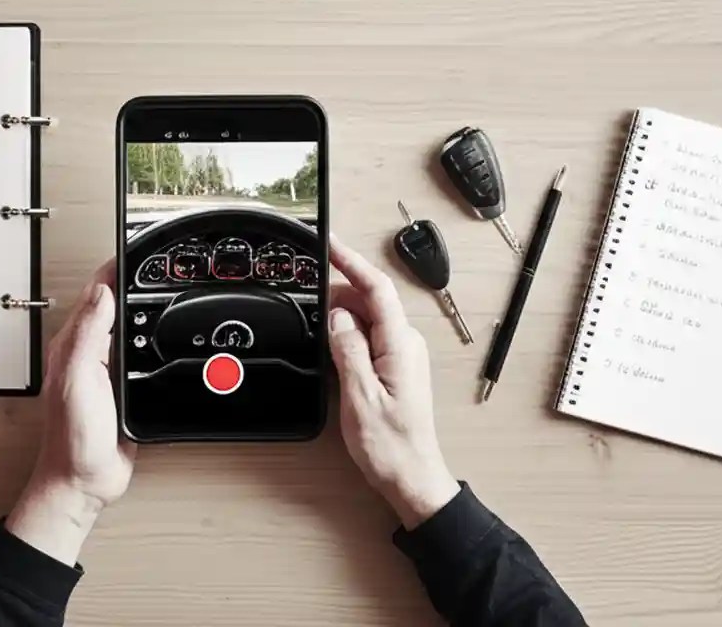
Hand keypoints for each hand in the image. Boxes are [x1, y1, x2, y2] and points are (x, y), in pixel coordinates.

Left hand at [6, 260, 136, 564]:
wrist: (84, 482)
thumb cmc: (72, 440)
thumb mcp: (78, 380)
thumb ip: (89, 335)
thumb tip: (101, 291)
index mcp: (74, 345)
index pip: (97, 293)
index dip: (116, 268)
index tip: (136, 248)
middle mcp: (89, 353)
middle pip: (114, 305)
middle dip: (132, 280)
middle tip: (154, 259)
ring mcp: (106, 371)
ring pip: (128, 327)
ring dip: (141, 307)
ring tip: (159, 285)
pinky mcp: (124, 390)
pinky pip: (139, 355)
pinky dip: (151, 339)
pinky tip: (162, 335)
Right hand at [328, 237, 459, 529]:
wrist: (413, 478)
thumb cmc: (391, 447)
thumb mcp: (359, 397)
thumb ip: (347, 350)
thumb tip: (337, 316)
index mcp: (400, 345)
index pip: (376, 289)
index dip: (351, 261)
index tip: (329, 243)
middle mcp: (405, 344)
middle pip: (368, 301)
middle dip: (336, 296)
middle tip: (307, 306)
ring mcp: (401, 356)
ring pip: (366, 320)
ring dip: (340, 321)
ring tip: (318, 337)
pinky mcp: (395, 368)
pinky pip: (368, 338)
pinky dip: (347, 338)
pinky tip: (331, 352)